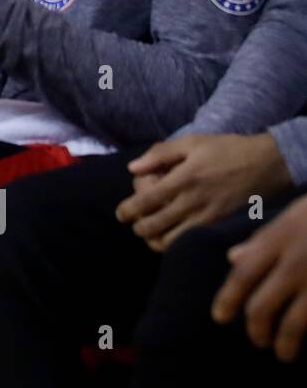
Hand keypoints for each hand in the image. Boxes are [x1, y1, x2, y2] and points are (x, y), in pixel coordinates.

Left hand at [118, 133, 292, 250]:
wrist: (267, 164)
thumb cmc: (226, 149)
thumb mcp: (191, 143)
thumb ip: (160, 154)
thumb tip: (132, 168)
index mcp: (183, 179)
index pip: (145, 202)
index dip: (127, 211)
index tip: (120, 214)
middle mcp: (193, 202)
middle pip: (154, 227)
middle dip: (139, 228)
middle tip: (136, 222)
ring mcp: (207, 217)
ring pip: (171, 242)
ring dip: (155, 239)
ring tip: (152, 231)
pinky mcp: (219, 226)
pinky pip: (191, 243)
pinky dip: (176, 244)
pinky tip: (172, 234)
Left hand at [212, 194, 306, 362]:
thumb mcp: (289, 218)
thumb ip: (261, 241)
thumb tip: (232, 257)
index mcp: (276, 241)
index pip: (242, 276)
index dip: (227, 300)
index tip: (219, 317)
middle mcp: (295, 263)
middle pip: (261, 306)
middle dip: (256, 329)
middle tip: (257, 340)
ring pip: (293, 324)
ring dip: (284, 343)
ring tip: (283, 353)